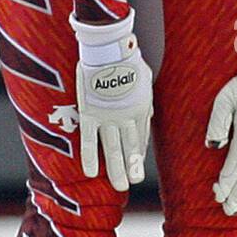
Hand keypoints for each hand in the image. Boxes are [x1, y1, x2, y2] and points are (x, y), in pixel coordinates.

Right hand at [71, 12, 152, 189]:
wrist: (109, 50)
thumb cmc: (127, 59)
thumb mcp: (145, 78)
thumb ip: (145, 97)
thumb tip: (148, 111)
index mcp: (141, 108)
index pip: (141, 137)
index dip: (138, 152)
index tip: (136, 164)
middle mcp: (126, 117)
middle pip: (130, 148)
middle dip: (131, 168)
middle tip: (132, 183)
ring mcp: (108, 118)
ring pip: (112, 149)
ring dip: (116, 169)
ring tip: (120, 186)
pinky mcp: (90, 114)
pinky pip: (89, 140)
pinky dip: (90, 157)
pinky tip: (91, 173)